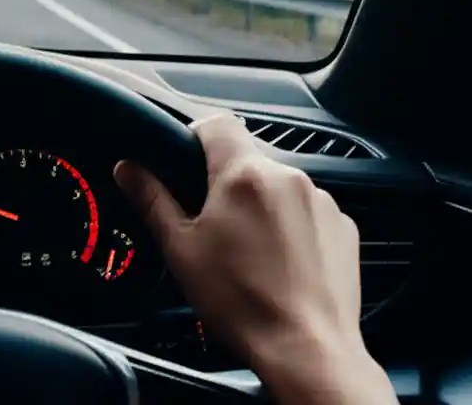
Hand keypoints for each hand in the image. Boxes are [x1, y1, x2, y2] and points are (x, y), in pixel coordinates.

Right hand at [115, 113, 394, 403]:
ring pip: (279, 188)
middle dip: (227, 185)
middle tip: (211, 226)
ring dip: (261, 207)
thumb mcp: (180, 249)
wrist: (306, 348)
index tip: (186, 160)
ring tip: (249, 253)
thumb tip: (128, 169)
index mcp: (244, 176)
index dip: (195, 136)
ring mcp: (322, 202)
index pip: (217, 123)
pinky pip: (308, 213)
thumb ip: (153, 199)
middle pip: (248, 161)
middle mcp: (289, 178)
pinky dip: (292, 228)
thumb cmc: (241, 303)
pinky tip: (279, 263)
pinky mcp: (343, 228)